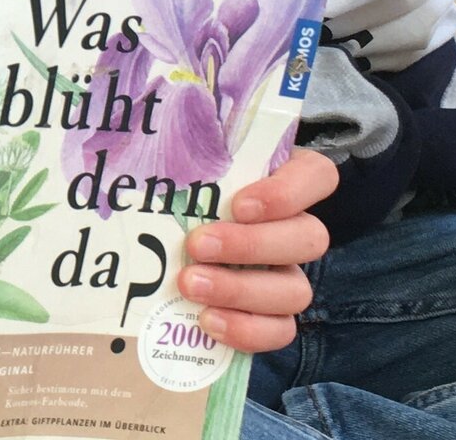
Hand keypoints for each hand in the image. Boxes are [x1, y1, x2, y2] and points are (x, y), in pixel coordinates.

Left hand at [178, 149, 333, 353]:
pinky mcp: (271, 314)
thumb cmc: (179, 187)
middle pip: (310, 238)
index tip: (240, 204)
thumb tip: (138, 126)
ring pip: (296, 290)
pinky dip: (246, 329)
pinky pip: (281, 330)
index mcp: (282, 180)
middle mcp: (293, 227)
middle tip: (197, 245)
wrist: (169, 240)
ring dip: (241, 290)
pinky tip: (206, 319)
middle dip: (251, 245)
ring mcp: (286, 274)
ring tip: (190, 284)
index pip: (318, 176)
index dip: (288, 193)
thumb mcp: (184, 162)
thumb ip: (182, 147)